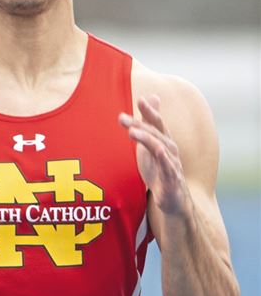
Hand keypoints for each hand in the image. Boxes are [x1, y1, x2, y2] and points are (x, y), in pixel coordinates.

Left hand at [119, 95, 189, 215]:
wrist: (173, 198)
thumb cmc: (159, 169)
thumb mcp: (150, 144)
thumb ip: (149, 123)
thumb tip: (150, 97)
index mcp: (163, 141)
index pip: (156, 124)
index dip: (149, 112)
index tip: (140, 99)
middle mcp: (169, 149)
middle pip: (155, 134)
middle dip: (139, 124)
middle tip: (122, 117)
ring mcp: (171, 163)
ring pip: (160, 148)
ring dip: (147, 138)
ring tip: (132, 132)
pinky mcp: (171, 179)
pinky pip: (168, 168)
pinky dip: (164, 159)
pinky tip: (159, 151)